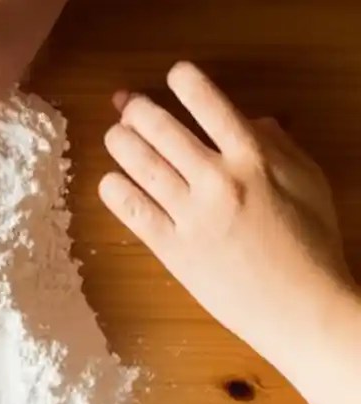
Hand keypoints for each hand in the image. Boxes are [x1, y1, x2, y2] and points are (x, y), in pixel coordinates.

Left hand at [99, 61, 354, 362]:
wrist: (300, 308)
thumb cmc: (312, 244)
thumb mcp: (309, 183)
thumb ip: (278, 147)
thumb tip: (250, 120)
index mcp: (255, 160)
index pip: (213, 107)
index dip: (187, 83)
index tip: (173, 75)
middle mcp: (218, 182)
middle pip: (164, 132)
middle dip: (139, 111)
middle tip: (127, 105)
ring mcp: (191, 216)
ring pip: (141, 166)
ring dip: (120, 143)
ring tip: (115, 135)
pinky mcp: (172, 249)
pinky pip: (131, 211)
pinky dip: (115, 190)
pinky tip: (110, 180)